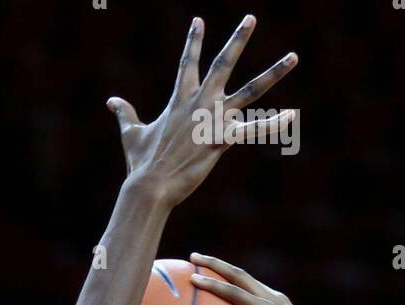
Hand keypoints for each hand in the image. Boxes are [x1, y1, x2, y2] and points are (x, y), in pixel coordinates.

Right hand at [111, 15, 296, 208]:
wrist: (149, 186)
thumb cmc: (140, 163)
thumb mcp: (131, 134)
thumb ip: (125, 114)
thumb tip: (111, 101)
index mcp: (179, 100)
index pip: (187, 63)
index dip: (193, 41)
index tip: (199, 20)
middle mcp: (200, 103)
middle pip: (223, 64)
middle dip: (238, 40)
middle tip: (251, 18)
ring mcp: (213, 120)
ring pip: (250, 91)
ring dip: (273, 73)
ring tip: (293, 57)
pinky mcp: (221, 140)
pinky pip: (252, 131)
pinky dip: (272, 124)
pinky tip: (292, 115)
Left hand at [190, 253, 320, 304]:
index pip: (251, 289)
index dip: (233, 282)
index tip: (215, 278)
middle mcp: (274, 298)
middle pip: (241, 275)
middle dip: (219, 264)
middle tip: (197, 258)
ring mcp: (270, 301)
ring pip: (236, 276)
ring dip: (213, 265)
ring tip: (192, 258)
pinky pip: (233, 293)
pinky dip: (213, 285)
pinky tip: (195, 282)